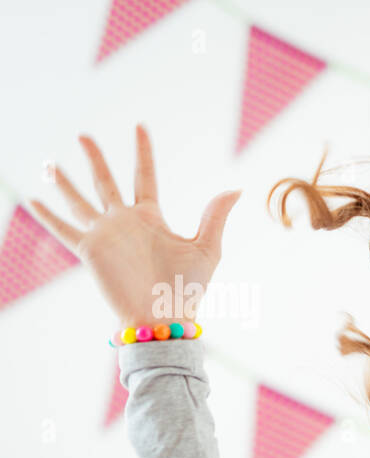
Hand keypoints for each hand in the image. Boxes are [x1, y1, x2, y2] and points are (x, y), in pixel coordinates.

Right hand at [28, 124, 241, 329]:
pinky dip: (47, 216)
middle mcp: (125, 222)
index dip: (142, 152)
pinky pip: (64, 229)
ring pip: (79, 201)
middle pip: (106, 182)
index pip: (144, 176)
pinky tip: (32, 200)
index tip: (140, 126)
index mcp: (151, 218)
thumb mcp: (207, 248)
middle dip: (96, 158)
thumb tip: (236, 188)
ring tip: (48, 163)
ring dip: (64, 182)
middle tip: (84, 134)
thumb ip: (215, 216)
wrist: (165, 316)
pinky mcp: (90, 250)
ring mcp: (106, 235)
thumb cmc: (188, 287)